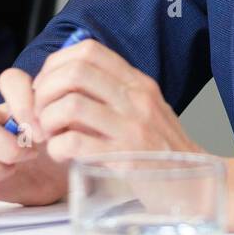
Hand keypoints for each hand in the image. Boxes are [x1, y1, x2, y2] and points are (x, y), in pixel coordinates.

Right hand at [0, 77, 65, 210]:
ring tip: (11, 173)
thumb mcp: (73, 131)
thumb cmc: (64, 149)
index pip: (9, 80)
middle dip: (4, 143)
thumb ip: (70, 118)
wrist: (64, 177)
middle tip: (31, 154)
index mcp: (17, 107)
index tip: (44, 126)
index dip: (22, 100)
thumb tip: (71, 115)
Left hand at [32, 39, 202, 161]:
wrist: (194, 184)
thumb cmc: (162, 150)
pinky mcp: (126, 159)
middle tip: (40, 113)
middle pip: (75, 73)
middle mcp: (136, 99)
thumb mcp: (144, 109)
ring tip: (50, 136)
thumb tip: (66, 80)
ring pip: (70, 106)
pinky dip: (57, 148)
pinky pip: (76, 143)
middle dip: (45, 92)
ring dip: (48, 121)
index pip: (88, 51)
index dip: (56, 65)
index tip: (47, 87)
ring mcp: (133, 128)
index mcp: (137, 83)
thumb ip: (113, 92)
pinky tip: (62, 155)